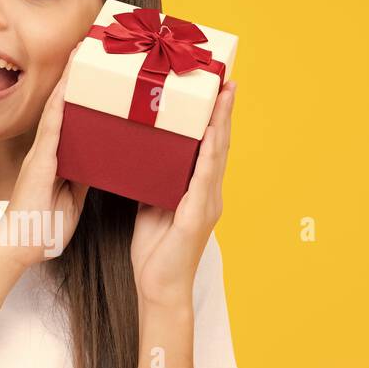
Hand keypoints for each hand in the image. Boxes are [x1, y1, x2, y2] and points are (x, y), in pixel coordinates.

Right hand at [0, 39, 89, 268]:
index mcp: (56, 157)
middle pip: (63, 104)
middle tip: (90, 46)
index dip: (79, 90)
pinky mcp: (40, 163)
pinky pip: (52, 128)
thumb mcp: (73, 199)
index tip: (91, 66)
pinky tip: (69, 85)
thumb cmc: (43, 228)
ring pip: (57, 108)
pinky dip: (60, 105)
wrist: (19, 248)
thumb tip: (99, 161)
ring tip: (82, 53)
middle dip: (74, 76)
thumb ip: (82, 177)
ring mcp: (42, 154)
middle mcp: (47, 149)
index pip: (70, 116)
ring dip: (69, 80)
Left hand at [129, 79, 236, 306]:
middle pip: (220, 144)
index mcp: (199, 191)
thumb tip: (142, 159)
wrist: (160, 288)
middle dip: (223, 111)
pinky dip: (209, 150)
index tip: (215, 91)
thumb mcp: (150, 208)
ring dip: (221, 122)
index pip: (209, 148)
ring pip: (218, 154)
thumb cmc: (155, 252)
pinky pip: (205, 175)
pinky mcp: (198, 214)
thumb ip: (153, 184)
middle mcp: (210, 193)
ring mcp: (207, 203)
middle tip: (226, 79)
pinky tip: (211, 131)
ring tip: (223, 94)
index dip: (213, 119)